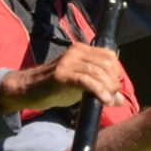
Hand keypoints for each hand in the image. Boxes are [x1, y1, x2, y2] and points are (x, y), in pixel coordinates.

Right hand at [0, 44, 124, 113]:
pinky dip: (99, 91)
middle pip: (107, 64)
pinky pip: (87, 81)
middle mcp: (76, 52)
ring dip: (108, 89)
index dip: (116, 72)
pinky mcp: (62, 75)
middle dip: (114, 82)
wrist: (28, 90)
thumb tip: (121, 100)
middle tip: (111, 96)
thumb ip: (100, 88)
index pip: (109, 56)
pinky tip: (103, 101)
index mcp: (81, 50)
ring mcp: (68, 62)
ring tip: (107, 100)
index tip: (114, 88)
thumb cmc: (55, 88)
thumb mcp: (81, 86)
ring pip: (99, 72)